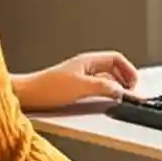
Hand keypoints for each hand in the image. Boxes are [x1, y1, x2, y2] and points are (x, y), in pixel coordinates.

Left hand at [12, 50, 139, 110]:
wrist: (27, 95)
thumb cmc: (47, 87)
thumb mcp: (81, 87)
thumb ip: (104, 87)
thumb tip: (121, 91)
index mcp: (88, 61)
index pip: (117, 59)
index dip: (128, 70)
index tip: (134, 85)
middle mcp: (86, 67)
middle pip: (114, 69)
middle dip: (125, 79)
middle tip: (131, 93)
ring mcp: (80, 77)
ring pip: (106, 79)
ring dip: (116, 87)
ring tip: (121, 98)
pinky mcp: (75, 88)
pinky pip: (97, 87)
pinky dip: (106, 93)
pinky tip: (106, 101)